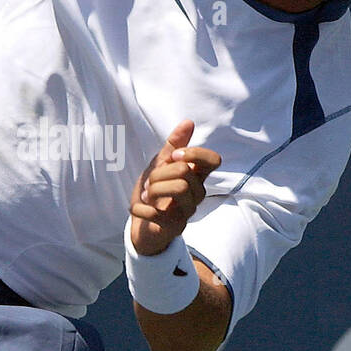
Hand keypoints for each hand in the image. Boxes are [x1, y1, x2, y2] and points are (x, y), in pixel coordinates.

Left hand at [128, 120, 221, 256]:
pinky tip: (137, 209)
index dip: (194, 154)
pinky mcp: (175, 228)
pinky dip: (140, 208)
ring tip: (145, 195)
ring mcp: (188, 212)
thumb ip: (174, 145)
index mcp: (197, 176)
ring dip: (153, 189)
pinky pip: (158, 213)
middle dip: (159, 172)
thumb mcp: (160, 164)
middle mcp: (197, 194)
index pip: (213, 160)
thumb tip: (189, 122)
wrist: (141, 224)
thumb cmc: (155, 192)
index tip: (174, 156)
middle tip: (150, 182)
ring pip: (178, 188)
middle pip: (184, 171)